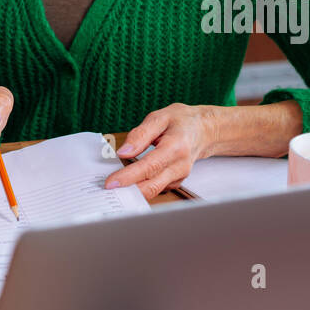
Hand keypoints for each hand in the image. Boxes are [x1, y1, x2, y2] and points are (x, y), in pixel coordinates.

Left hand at [103, 103, 217, 202]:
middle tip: (106, 191)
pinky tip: (129, 184)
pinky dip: (142, 188)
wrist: (204, 130)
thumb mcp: (160, 117)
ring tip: (113, 190)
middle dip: (128, 191)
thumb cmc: (181, 121)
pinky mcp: (176, 181)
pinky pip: (157, 188)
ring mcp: (179, 176)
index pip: (149, 167)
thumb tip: (123, 151)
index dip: (128, 177)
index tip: (111, 183)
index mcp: (175, 147)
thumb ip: (140, 134)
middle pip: (152, 186)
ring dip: (133, 192)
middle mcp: (180, 166)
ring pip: (154, 191)